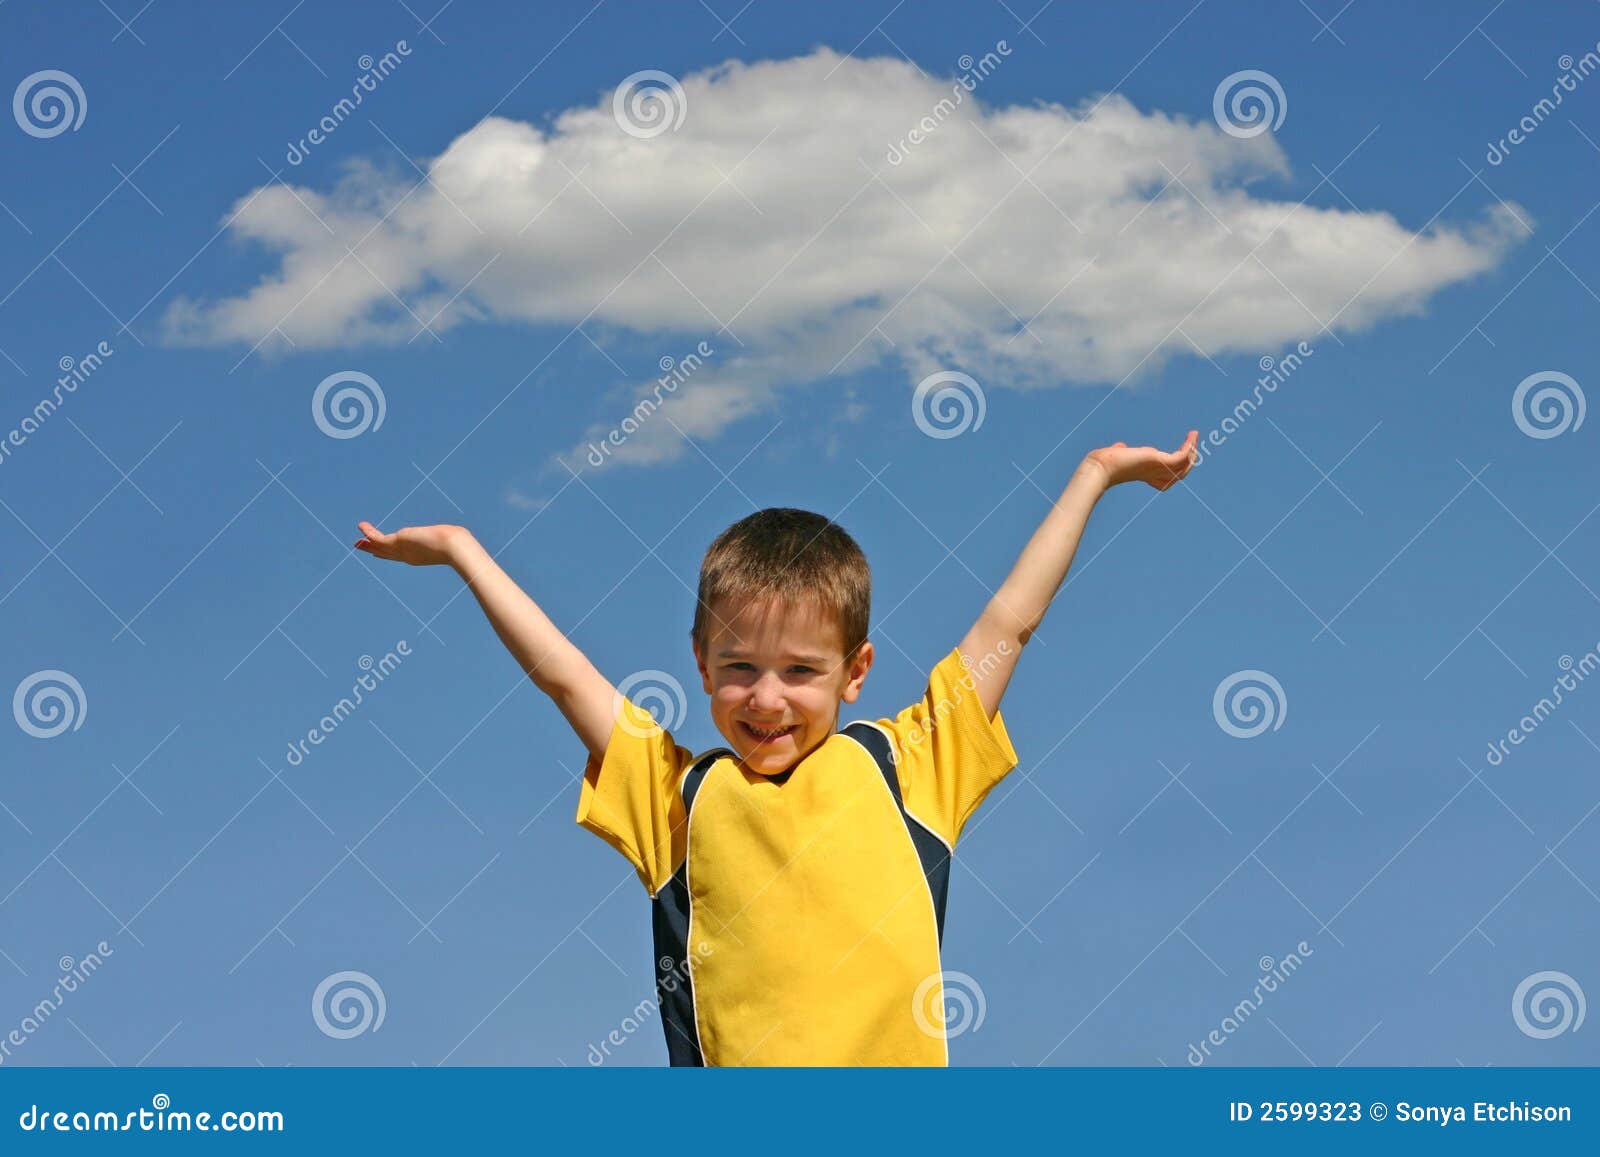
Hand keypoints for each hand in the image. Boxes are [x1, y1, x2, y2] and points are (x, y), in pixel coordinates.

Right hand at [354, 520, 469, 566]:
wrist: (453, 547)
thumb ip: (453, 538)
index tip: (377, 553)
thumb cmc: (458, 545)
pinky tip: (361, 526)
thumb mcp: (453, 539)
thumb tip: (463, 535)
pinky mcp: (398, 542)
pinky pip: (379, 538)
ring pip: (380, 547)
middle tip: (360, 546)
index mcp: (418, 556)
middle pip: (386, 553)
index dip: (387, 553)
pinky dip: (369, 532)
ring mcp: (401, 550)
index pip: (399, 555)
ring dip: (367, 543)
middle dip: (373, 550)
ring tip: (355, 542)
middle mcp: (407, 555)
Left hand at [1084, 430, 1198, 490]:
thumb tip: (1120, 446)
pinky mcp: (1160, 461)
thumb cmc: (1102, 463)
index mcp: (1145, 474)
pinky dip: (1189, 446)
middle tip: (1192, 444)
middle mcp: (1154, 474)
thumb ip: (1122, 451)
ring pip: (1184, 466)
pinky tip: (1192, 435)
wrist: (1100, 468)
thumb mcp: (1117, 455)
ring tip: (1194, 435)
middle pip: (1179, 474)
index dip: (1174, 471)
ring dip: (1192, 450)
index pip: (1165, 479)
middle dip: (1188, 461)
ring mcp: (1158, 469)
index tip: (1179, 455)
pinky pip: (1182, 457)